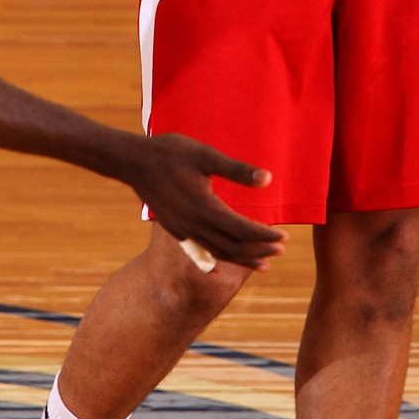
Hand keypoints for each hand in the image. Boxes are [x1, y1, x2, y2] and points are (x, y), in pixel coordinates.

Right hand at [132, 131, 286, 268]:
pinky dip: (219, 258)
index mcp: (206, 208)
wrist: (133, 161)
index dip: (266, 236)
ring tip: (263, 263)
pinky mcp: (175, 229)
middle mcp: (194, 225)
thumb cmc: (171, 153)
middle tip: (282, 249)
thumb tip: (269, 180)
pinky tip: (222, 264)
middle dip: (260, 250)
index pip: (243, 230)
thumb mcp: (206, 156)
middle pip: (234, 247)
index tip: (285, 237)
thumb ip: (238, 170)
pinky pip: (201, 250)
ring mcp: (183, 230)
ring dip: (242, 258)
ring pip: (218, 252)